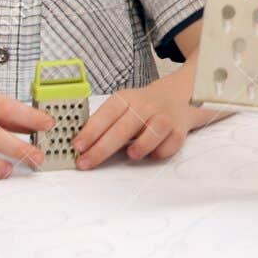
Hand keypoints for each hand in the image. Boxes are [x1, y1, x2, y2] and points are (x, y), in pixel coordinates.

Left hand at [71, 69, 227, 168]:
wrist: (177, 95)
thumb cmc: (143, 106)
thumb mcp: (123, 105)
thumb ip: (105, 122)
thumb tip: (81, 146)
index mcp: (126, 98)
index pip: (106, 114)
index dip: (91, 131)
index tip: (77, 147)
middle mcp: (146, 105)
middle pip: (124, 127)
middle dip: (102, 148)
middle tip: (87, 162)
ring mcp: (164, 116)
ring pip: (154, 130)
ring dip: (141, 144)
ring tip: (130, 155)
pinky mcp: (179, 129)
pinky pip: (171, 143)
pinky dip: (161, 151)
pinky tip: (152, 154)